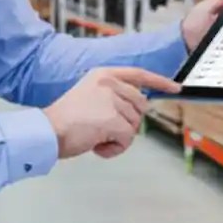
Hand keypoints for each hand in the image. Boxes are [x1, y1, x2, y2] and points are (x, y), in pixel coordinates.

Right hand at [43, 67, 180, 159]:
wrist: (46, 131)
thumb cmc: (64, 119)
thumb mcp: (89, 95)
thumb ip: (112, 95)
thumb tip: (138, 107)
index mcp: (103, 74)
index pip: (139, 74)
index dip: (160, 82)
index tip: (175, 87)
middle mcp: (109, 83)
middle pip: (141, 106)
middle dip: (128, 122)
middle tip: (104, 129)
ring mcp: (112, 100)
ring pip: (134, 125)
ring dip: (118, 137)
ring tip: (95, 136)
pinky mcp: (113, 120)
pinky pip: (128, 139)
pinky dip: (115, 148)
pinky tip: (97, 146)